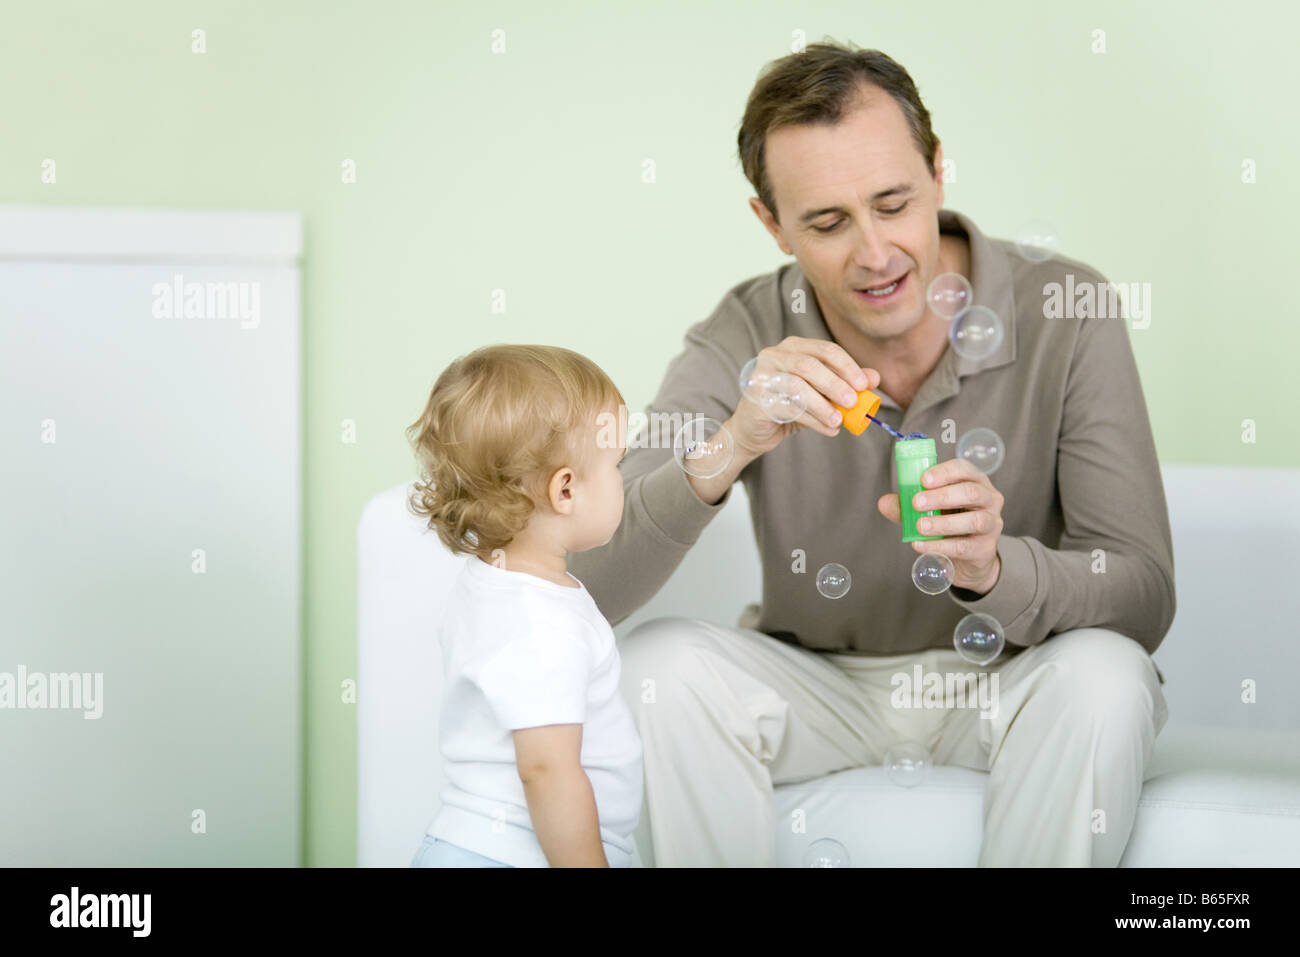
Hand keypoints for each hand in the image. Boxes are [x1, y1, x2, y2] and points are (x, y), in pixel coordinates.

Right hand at [728, 337, 880, 460]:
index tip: (864, 384)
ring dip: (822, 405)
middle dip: (835, 383)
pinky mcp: (756, 399)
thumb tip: (874, 378)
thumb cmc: (788, 406)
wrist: (753, 430)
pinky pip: (788, 408)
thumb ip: (844, 383)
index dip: (847, 365)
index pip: (824, 349)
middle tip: (854, 402)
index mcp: (792, 347)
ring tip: (839, 420)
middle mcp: (774, 356)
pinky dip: (812, 420)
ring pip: (797, 386)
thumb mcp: (820, 393)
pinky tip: (828, 429)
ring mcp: (761, 376)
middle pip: (809, 364)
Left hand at [876, 457, 1003, 594]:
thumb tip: (883, 502)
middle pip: (971, 492)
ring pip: (974, 520)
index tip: (924, 479)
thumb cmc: (950, 522)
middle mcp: (990, 499)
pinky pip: (964, 546)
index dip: (945, 472)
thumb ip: (907, 505)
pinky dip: (941, 545)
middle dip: (942, 496)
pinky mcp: (986, 548)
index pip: (964, 469)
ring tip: (920, 526)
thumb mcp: (929, 509)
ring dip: (944, 523)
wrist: (968, 556)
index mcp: (975, 481)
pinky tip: (921, 545)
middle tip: (917, 502)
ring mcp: (992, 524)